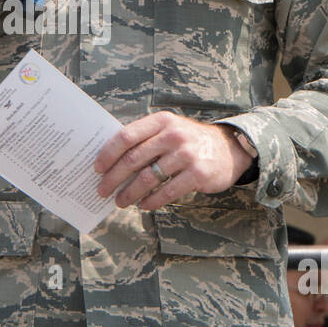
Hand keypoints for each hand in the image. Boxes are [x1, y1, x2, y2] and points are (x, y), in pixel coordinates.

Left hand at [93, 113, 254, 211]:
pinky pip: (167, 192)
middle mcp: (173, 135)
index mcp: (162, 121)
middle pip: (134, 159)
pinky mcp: (198, 174)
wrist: (230, 149)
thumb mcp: (169, 129)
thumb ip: (145, 139)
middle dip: (113, 178)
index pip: (127, 136)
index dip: (108, 154)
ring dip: (130, 193)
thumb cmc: (190, 141)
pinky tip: (143, 205)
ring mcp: (187, 154)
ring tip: (121, 202)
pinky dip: (151, 201)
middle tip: (102, 190)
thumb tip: (111, 160)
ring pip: (148, 178)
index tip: (97, 168)